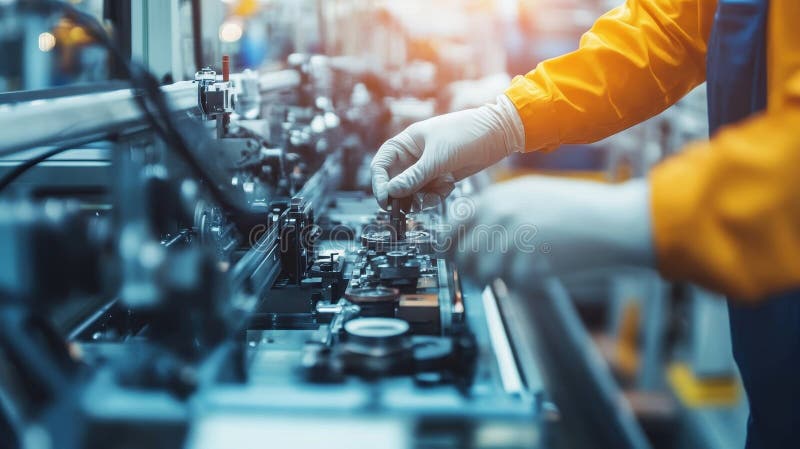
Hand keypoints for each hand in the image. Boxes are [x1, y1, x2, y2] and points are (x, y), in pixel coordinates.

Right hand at [371, 95, 523, 208]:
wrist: (498, 134)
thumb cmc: (466, 136)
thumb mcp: (438, 158)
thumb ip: (414, 177)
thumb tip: (391, 192)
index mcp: (407, 142)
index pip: (382, 164)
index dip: (379, 182)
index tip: (385, 200)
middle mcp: (414, 155)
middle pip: (396, 181)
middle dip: (402, 195)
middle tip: (408, 207)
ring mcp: (428, 166)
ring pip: (413, 190)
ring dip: (422, 197)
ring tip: (437, 193)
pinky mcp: (441, 176)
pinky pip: (430, 192)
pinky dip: (437, 194)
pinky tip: (449, 186)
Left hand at [451, 176, 653, 288]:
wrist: (615, 222)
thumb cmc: (579, 209)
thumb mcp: (532, 194)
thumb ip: (500, 209)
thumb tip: (469, 231)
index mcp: (498, 197)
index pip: (453, 226)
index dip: (450, 246)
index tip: (452, 258)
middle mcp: (501, 216)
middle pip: (462, 254)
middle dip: (467, 270)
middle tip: (478, 278)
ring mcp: (515, 239)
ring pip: (483, 273)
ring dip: (491, 281)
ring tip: (505, 280)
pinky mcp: (533, 262)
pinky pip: (511, 284)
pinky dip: (519, 286)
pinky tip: (534, 276)